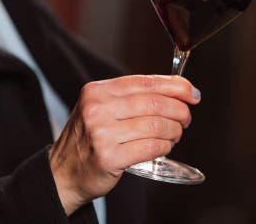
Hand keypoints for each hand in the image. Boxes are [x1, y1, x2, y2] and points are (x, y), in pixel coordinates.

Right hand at [48, 74, 200, 214]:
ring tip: (175, 134)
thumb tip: (178, 89)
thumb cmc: (89, 139)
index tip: (192, 93)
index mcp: (98, 91)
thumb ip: (132, 97)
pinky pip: (151, 147)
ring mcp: (102, 133)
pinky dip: (164, 146)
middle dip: (179, 110)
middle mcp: (98, 109)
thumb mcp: (102, 108)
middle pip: (155, 104)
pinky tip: (164, 146)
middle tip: (186, 118)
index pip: (146, 82)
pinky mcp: (109, 157)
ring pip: (157, 126)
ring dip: (174, 131)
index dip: (175, 86)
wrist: (62, 173)